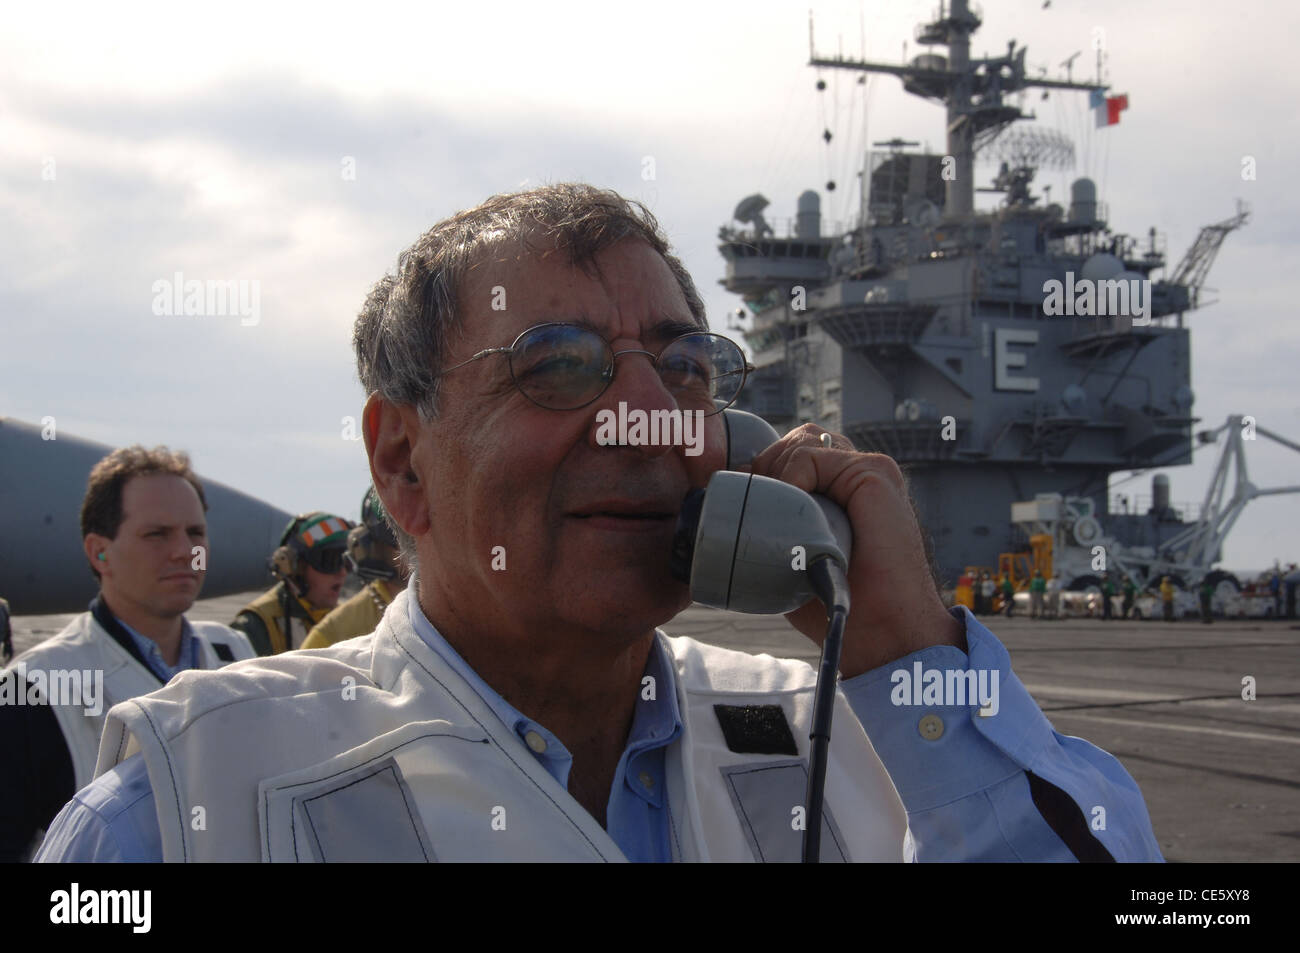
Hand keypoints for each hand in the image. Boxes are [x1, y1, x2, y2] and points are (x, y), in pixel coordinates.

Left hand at [749, 424, 965, 677]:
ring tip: (772, 512)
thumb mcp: (796, 561)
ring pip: (801, 443)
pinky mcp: (874, 473)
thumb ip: (778, 533)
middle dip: (764, 466)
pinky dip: (790, 475)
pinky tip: (790, 506)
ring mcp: (868, 471)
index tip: (746, 504)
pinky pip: (813, 455)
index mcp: (844, 491)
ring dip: (774, 471)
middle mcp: (858, 475)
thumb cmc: (841, 605)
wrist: (885, 632)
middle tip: (754, 507)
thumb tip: (732, 524)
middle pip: (794, 442)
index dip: (764, 472)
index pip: (793, 455)